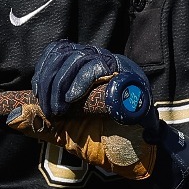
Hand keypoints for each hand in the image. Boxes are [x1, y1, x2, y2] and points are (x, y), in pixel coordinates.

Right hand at [33, 41, 157, 135]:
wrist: (126, 111)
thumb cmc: (135, 116)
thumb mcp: (143, 121)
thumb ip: (146, 124)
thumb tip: (150, 135)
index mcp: (122, 69)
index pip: (97, 65)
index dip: (81, 80)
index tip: (69, 101)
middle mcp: (104, 57)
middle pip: (74, 59)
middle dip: (58, 84)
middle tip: (53, 110)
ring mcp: (87, 55)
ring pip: (61, 56)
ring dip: (47, 80)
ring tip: (44, 104)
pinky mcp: (73, 57)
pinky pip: (54, 53)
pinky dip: (43, 68)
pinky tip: (39, 88)